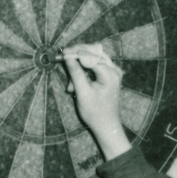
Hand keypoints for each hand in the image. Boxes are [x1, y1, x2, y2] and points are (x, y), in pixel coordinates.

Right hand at [62, 43, 130, 160]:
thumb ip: (76, 73)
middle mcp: (114, 69)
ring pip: (92, 57)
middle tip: (62, 63)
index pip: (91, 56)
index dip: (75, 52)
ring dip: (79, 66)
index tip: (61, 53)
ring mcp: (113, 71)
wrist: (106, 125)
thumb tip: (67, 56)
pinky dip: (83, 70)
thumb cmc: (95, 113)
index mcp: (110, 74)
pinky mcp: (109, 73)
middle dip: (76, 59)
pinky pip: (94, 64)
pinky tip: (75, 83)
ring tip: (71, 84)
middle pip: (93, 53)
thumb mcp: (83, 94)